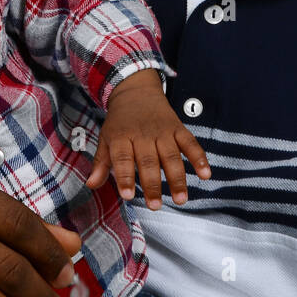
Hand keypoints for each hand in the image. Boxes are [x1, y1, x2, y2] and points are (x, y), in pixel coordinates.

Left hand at [85, 69, 210, 208]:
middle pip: (148, 161)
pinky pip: (190, 143)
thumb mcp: (106, 138)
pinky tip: (205, 175)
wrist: (135, 90)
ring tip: (180, 199)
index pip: (122, 159)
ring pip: (171, 156)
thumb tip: (91, 185)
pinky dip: (199, 158)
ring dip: (177, 179)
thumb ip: (101, 163)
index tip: (128, 196)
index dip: (125, 177)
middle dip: (153, 184)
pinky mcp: (178, 128)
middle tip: (155, 206)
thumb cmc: (119, 122)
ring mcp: (162, 131)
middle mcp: (142, 135)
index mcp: (121, 137)